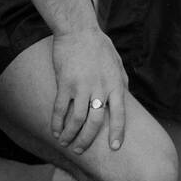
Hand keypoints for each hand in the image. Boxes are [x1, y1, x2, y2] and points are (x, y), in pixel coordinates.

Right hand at [50, 26, 128, 155]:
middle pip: (95, 122)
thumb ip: (121, 80)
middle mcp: (100, 88)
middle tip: (80, 149)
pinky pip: (60, 109)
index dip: (118, 133)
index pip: (120, 115)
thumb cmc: (99, 45)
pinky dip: (57, 122)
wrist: (78, 30)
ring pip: (77, 119)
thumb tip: (125, 96)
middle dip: (87, 140)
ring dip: (70, 134)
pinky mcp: (65, 83)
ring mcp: (82, 86)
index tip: (115, 148)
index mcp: (115, 85)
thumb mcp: (117, 62)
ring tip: (65, 142)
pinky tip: (55, 130)